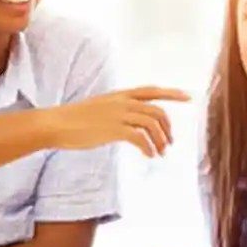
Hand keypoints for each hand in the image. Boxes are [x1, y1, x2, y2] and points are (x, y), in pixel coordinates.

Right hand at [43, 86, 189, 157]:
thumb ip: (118, 109)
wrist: (57, 123)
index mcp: (121, 95)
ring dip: (161, 140)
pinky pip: (141, 138)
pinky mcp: (114, 129)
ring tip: (160, 152)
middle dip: (168, 128)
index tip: (189, 97)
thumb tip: (131, 121)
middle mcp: (123, 102)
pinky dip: (149, 148)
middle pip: (157, 111)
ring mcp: (119, 115)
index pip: (152, 91)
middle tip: (170, 143)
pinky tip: (150, 155)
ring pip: (152, 124)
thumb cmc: (76, 119)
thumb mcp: (101, 107)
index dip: (172, 93)